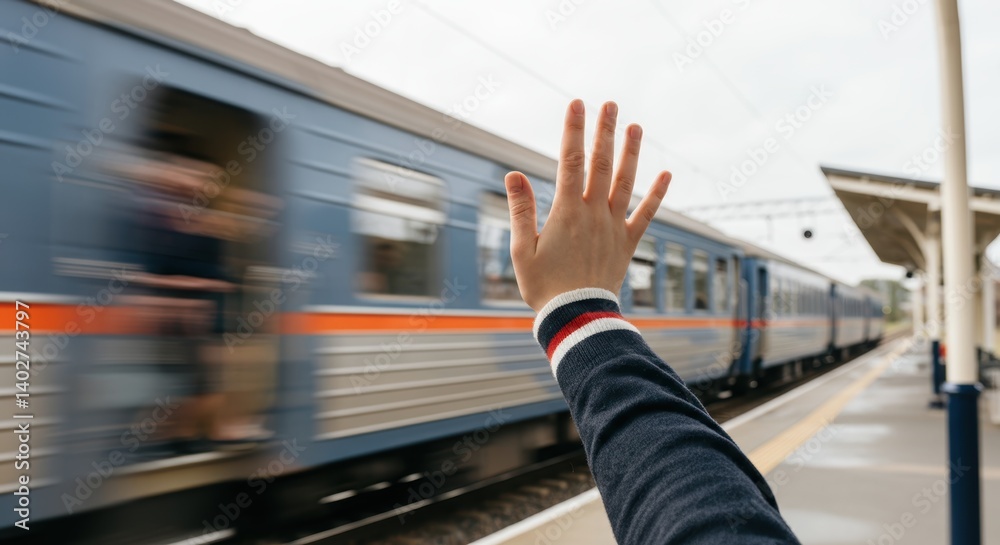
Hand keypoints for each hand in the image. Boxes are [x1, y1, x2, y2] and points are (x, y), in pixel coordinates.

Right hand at [504, 99, 671, 311]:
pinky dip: (657, 195)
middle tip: (609, 104)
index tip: (576, 104)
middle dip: (604, 131)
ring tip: (635, 126)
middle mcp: (594, 214)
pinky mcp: (627, 243)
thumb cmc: (545, 287)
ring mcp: (614, 227)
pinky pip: (646, 215)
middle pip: (601, 164)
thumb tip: (514, 174)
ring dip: (631, 153)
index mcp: (567, 212)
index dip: (573, 130)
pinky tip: (666, 175)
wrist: (577, 318)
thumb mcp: (523, 250)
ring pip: (625, 182)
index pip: (571, 161)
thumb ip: (521, 210)